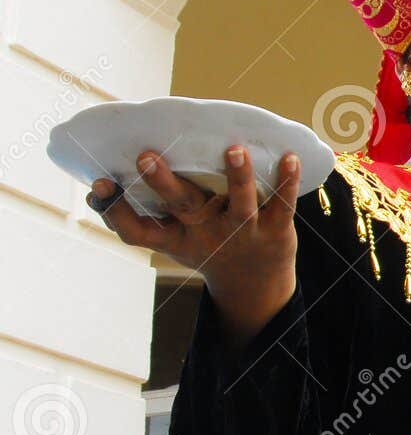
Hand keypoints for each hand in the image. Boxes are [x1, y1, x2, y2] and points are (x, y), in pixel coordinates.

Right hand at [89, 146, 299, 344]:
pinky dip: (288, 181)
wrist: (254, 285)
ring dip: (237, 176)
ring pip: (240, 204)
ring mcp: (243, 231)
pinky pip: (283, 204)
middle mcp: (207, 230)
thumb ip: (137, 214)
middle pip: (182, 206)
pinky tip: (290, 157)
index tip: (99, 184)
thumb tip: (95, 189)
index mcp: (177, 235)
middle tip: (146, 158)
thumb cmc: (205, 247)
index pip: (138, 229)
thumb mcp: (170, 239)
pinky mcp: (276, 230)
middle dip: (163, 183)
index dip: (116, 209)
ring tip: (233, 149)